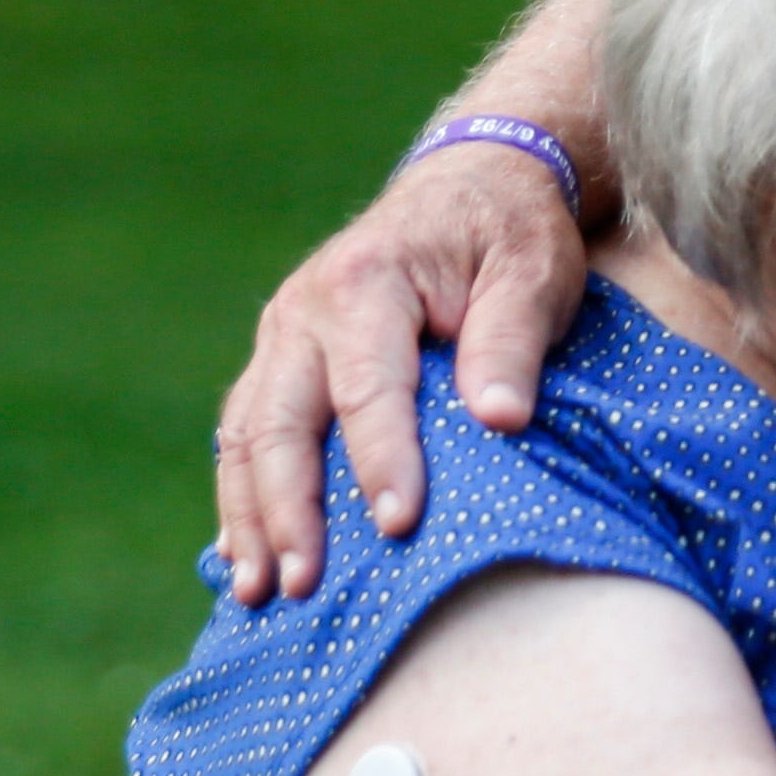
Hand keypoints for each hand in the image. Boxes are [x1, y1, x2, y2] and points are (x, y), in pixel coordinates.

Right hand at [215, 144, 589, 604]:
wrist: (472, 181)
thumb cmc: (509, 232)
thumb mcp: (532, 270)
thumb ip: (511, 340)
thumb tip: (502, 419)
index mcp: (367, 281)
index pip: (370, 387)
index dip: (382, 459)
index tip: (398, 526)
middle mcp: (306, 309)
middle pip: (283, 421)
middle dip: (290, 510)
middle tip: (301, 586)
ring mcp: (284, 335)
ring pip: (249, 435)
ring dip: (251, 517)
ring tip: (260, 594)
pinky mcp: (280, 360)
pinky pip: (247, 434)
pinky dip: (242, 497)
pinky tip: (244, 557)